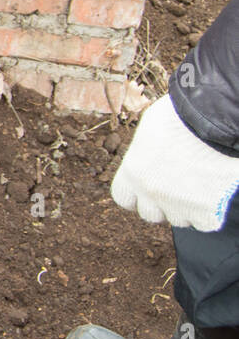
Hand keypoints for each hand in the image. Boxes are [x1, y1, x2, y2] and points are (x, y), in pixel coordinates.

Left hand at [111, 95, 238, 231]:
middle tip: (179, 187)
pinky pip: (205, 223)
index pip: (124, 198)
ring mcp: (177, 203)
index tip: (150, 188)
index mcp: (132, 172)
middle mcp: (150, 192)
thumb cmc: (181, 115)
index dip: (138, 195)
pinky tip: (215, 194)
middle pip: (150, 214)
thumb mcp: (150, 129)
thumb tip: (151, 155)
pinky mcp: (205, 210)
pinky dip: (211, 213)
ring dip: (188, 208)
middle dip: (163, 204)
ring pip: (179, 220)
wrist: (212, 119)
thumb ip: (146, 151)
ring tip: (200, 185)